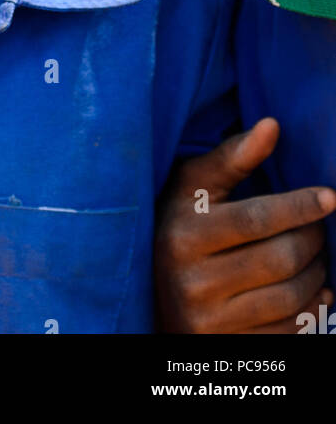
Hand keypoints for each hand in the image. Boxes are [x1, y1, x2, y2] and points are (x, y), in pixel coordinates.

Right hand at [156, 118, 335, 333]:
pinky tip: (318, 290)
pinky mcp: (227, 344)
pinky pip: (287, 331)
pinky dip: (313, 309)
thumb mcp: (191, 188)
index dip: (298, 206)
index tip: (330, 196)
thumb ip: (230, 157)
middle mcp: (194, 280)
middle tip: (321, 225)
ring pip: (288, 297)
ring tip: (318, 255)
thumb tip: (272, 126)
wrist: (151, 293)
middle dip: (312, 239)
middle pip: (278, 259)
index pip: (255, 219)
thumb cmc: (178, 224)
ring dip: (318, 274)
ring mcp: (210, 319)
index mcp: (184, 234)